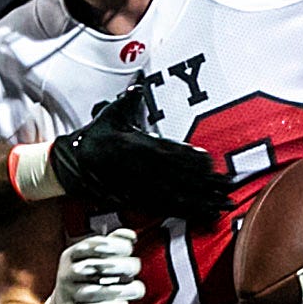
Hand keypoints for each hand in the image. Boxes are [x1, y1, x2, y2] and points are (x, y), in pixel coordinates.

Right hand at [47, 229, 144, 303]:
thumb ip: (112, 243)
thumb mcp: (94, 259)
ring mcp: (70, 296)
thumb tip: (131, 235)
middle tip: (135, 268)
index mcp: (70, 256)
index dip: (118, 245)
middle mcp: (67, 275)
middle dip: (124, 265)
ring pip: (101, 291)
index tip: (129, 250)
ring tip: (136, 288)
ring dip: (126, 289)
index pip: (95, 244)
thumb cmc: (86, 282)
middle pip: (99, 266)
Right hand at [48, 87, 231, 224]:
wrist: (71, 163)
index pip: (174, 152)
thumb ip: (129, 101)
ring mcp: (141, 185)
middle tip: (231, 187)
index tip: (214, 164)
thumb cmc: (94, 136)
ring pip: (177, 194)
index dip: (195, 159)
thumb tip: (138, 88)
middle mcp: (144, 167)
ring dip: (202, 200)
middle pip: (182, 176)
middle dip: (208, 183)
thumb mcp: (111, 113)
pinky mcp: (136, 200)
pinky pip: (164, 207)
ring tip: (224, 204)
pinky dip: (184, 212)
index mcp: (140, 145)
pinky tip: (200, 215)